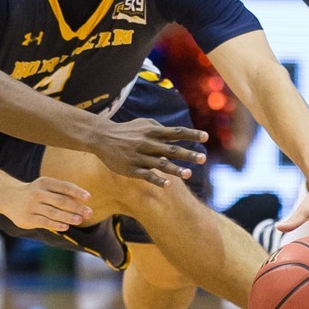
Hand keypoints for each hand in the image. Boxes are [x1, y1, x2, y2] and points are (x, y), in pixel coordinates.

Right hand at [2, 176, 92, 232]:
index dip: (77, 192)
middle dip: (76, 207)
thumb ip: (61, 193)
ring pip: (53, 212)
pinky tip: (66, 227)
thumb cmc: (35, 193)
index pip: (64, 186)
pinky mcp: (28, 218)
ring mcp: (32, 206)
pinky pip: (44, 222)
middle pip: (60, 200)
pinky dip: (56, 224)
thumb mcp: (45, 187)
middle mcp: (38, 193)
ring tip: (80, 220)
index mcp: (45, 182)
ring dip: (68, 216)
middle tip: (89, 213)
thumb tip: (82, 203)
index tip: (88, 198)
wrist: (9, 197)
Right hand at [89, 117, 207, 186]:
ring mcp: (140, 157)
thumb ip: (159, 128)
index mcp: (152, 131)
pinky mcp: (132, 169)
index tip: (206, 137)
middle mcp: (147, 144)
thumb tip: (176, 134)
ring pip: (160, 164)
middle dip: (187, 154)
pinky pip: (147, 175)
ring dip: (175, 169)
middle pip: (171, 150)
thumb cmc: (126, 130)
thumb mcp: (142, 124)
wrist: (101, 138)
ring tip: (189, 174)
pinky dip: (158, 180)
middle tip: (203, 158)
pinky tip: (169, 184)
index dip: (191, 135)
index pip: (176, 132)